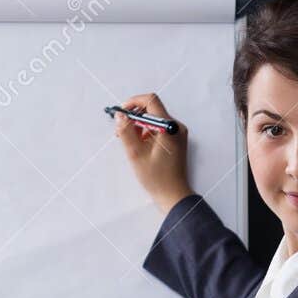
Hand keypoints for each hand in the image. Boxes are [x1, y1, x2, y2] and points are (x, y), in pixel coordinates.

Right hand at [113, 93, 191, 214]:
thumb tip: (120, 116)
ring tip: (130, 142)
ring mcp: (178, 134)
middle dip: (135, 117)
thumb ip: (126, 132)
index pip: (151, 101)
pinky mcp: (176, 141)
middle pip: (152, 110)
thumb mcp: (136, 155)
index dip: (134, 102)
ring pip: (155, 120)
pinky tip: (141, 146)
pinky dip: (148, 133)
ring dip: (140, 126)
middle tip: (122, 129)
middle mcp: (176, 127)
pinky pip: (159, 129)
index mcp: (169, 128)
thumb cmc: (158, 180)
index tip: (122, 112)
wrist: (174, 196)